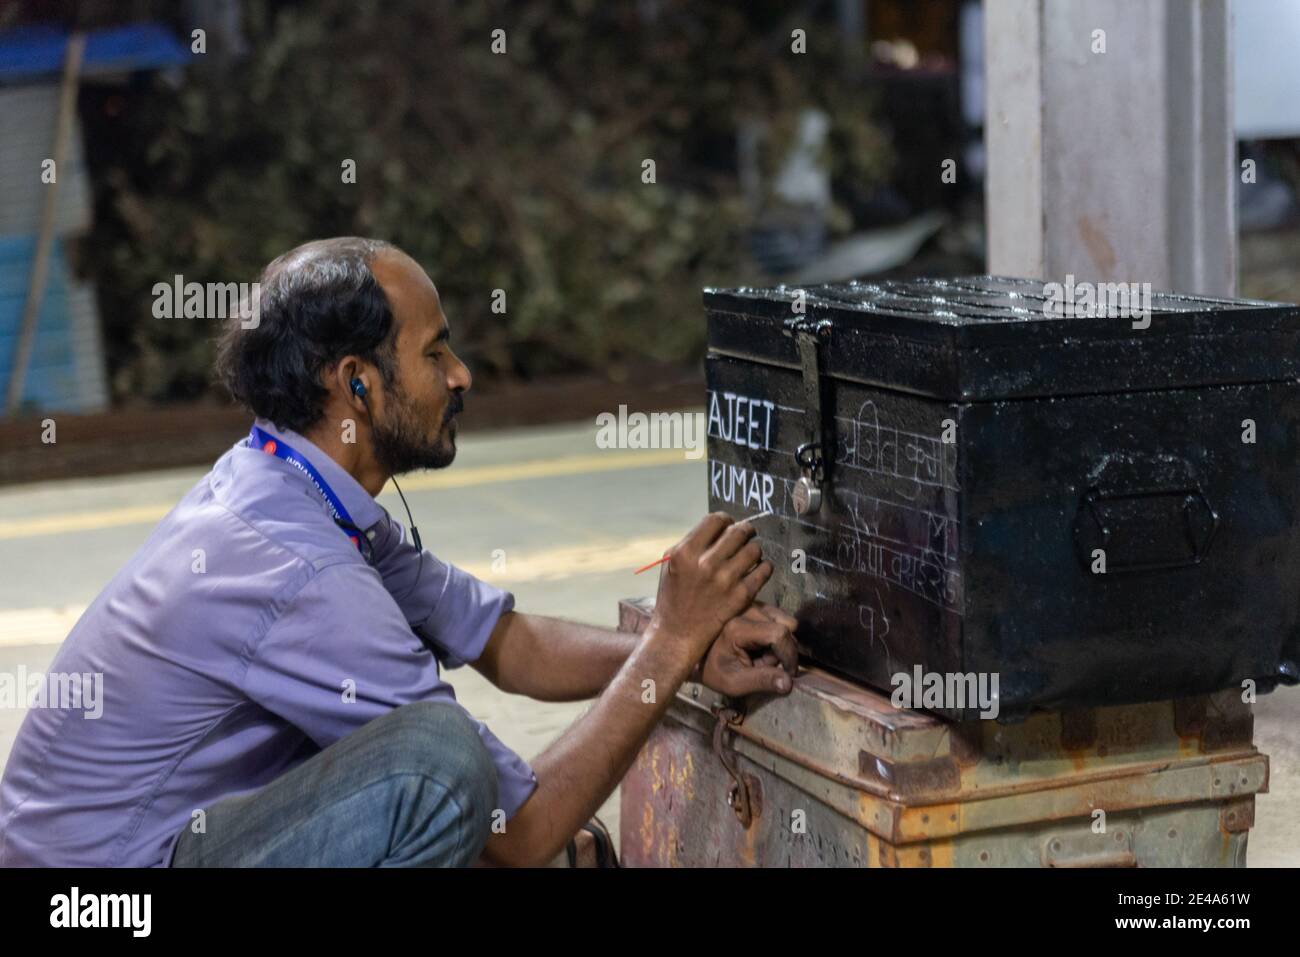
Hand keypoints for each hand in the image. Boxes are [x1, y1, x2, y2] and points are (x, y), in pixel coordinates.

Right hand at [648, 512, 772, 664]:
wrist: (678, 634)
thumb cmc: (673, 596)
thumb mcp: (671, 564)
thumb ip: (692, 542)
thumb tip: (719, 527)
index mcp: (686, 552)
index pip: (716, 520)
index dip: (726, 520)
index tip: (728, 526)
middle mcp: (706, 564)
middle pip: (739, 531)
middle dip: (745, 531)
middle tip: (746, 536)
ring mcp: (725, 580)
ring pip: (755, 549)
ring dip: (754, 549)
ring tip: (749, 556)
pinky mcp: (741, 596)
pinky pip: (764, 570)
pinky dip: (764, 567)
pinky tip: (757, 570)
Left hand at [698, 602, 798, 697]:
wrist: (697, 656)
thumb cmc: (713, 670)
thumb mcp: (734, 683)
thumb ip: (761, 682)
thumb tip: (788, 683)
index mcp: (738, 627)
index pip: (779, 634)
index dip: (789, 655)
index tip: (786, 673)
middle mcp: (745, 609)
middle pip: (785, 627)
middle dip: (783, 650)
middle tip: (766, 664)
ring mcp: (750, 603)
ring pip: (785, 620)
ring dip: (781, 640)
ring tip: (763, 653)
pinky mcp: (754, 602)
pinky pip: (779, 616)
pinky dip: (777, 630)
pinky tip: (762, 643)